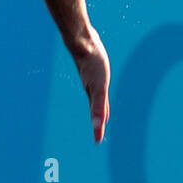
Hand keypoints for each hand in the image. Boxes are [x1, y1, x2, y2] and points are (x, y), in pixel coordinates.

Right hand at [71, 26, 111, 142]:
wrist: (81, 41)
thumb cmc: (92, 63)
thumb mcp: (100, 87)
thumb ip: (99, 106)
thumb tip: (100, 124)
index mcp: (93, 94)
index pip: (97, 116)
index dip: (98, 129)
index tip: (98, 142)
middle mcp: (91, 88)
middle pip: (96, 108)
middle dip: (98, 120)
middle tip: (99, 131)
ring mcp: (91, 78)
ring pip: (96, 96)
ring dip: (98, 105)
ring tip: (101, 111)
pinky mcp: (93, 67)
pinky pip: (97, 82)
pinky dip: (98, 89)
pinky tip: (98, 84)